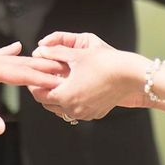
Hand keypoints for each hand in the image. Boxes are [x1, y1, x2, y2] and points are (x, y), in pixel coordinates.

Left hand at [0, 43, 65, 133]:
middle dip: (44, 66)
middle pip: (21, 63)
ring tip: (53, 60)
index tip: (59, 81)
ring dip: (33, 61)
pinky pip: (0, 56)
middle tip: (67, 69)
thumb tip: (0, 128)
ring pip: (13, 59)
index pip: (19, 73)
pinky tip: (19, 47)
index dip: (40, 78)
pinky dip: (12, 53)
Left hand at [31, 32, 148, 120]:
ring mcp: (85, 114)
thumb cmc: (102, 63)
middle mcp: (73, 110)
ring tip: (59, 82)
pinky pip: (78, 110)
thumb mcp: (76, 55)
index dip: (34, 83)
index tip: (34, 74)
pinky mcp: (96, 114)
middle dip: (44, 91)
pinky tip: (76, 88)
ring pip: (62, 109)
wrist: (130, 75)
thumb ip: (54, 52)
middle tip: (45, 78)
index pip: (38, 94)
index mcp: (63, 96)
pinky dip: (73, 102)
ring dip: (58, 98)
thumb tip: (39, 49)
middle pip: (48, 104)